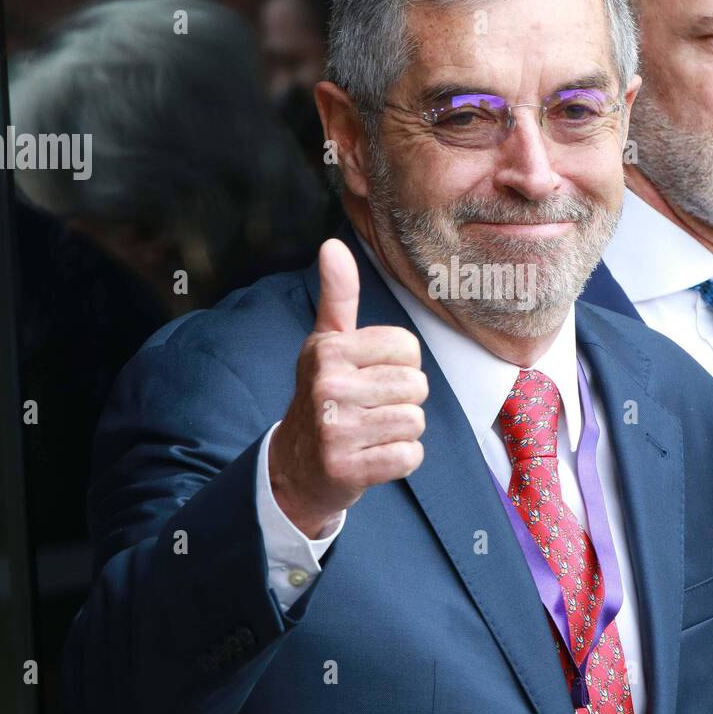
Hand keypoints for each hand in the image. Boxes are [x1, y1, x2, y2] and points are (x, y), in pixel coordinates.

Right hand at [269, 239, 427, 537]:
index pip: (408, 348)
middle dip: (402, 400)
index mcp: (329, 351)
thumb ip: (337, 295)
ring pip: (415, 421)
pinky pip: (409, 455)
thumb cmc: (324, 395)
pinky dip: (398, 459)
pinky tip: (371, 456)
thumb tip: (332, 245)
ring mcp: (335, 431)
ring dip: (400, 431)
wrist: (296, 467)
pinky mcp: (347, 469)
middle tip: (369, 408)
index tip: (369, 376)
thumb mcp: (326, 343)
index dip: (399, 365)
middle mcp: (328, 387)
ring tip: (369, 431)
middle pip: (416, 386)